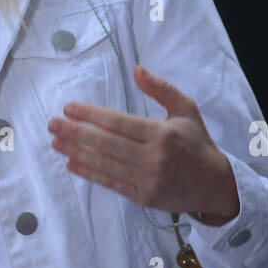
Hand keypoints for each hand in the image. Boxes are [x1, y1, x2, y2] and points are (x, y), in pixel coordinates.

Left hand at [47, 64, 240, 224]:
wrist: (215, 185)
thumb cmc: (197, 143)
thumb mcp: (186, 109)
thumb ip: (161, 88)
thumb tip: (137, 70)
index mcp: (161, 133)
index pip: (117, 122)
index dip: (90, 115)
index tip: (69, 108)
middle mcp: (153, 157)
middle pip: (105, 144)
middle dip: (75, 133)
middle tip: (52, 124)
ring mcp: (147, 179)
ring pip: (105, 164)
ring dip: (76, 153)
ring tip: (56, 143)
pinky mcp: (144, 197)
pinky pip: (111, 183)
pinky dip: (90, 174)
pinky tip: (72, 164)